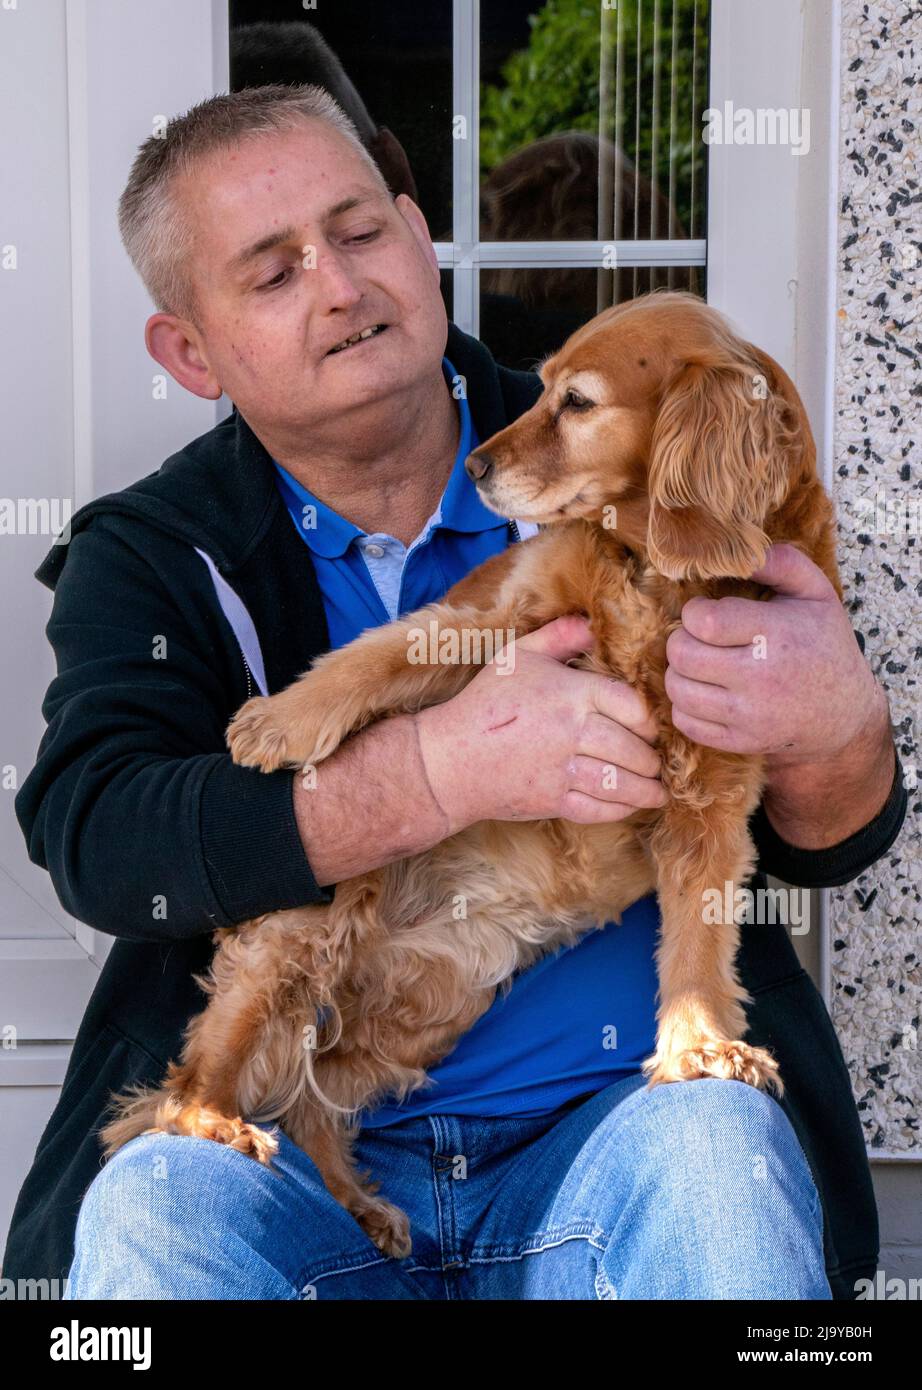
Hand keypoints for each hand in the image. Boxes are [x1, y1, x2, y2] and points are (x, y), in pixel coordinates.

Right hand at [414, 614, 666, 832]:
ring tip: (656, 789)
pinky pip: (600, 808)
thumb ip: (559, 637)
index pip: (632, 707)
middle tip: (656, 760)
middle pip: (633, 748)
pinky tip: (632, 804)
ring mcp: (563, 770)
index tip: (650, 727)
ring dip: (646, 788)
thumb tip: (593, 623)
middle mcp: (571, 731)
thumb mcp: (517, 657)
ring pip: (621, 782)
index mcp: (570, 693)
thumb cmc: (484, 703)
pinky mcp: (553, 801)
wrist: (449, 760)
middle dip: (650, 757)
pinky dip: (622, 809)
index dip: (649, 720)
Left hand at [664, 543, 885, 766]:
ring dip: (679, 672)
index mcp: (776, 634)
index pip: (704, 621)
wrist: (844, 715)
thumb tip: (742, 549)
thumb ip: (781, 563)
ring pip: (678, 689)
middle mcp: (761, 678)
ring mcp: (749, 715)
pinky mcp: (740, 741)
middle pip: (682, 655)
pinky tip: (704, 691)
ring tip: (699, 663)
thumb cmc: (824, 646)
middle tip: (696, 638)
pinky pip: (685, 722)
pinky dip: (685, 705)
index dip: (694, 612)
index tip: (705, 613)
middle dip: (680, 640)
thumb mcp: (816, 594)